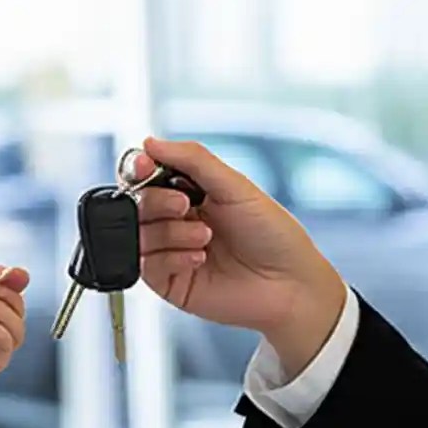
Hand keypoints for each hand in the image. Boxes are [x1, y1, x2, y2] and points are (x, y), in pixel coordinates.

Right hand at [135, 137, 346, 377]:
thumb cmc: (274, 235)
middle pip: (138, 203)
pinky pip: (147, 266)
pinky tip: (199, 259)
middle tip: (183, 205)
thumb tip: (150, 143)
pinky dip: (170, 258)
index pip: (149, 175)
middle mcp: (178, 221)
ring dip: (171, 232)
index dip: (140, 168)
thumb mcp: (236, 186)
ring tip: (205, 238)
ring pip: (140, 234)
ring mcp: (172, 253)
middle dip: (157, 201)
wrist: (290, 284)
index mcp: (192, 192)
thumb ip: (193, 160)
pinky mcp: (170, 283)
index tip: (145, 166)